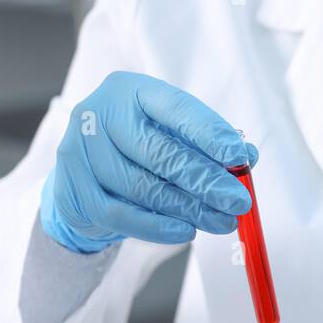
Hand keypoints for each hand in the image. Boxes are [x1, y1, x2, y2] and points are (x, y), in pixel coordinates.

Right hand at [41, 72, 257, 253]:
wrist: (85, 179)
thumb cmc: (137, 152)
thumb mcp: (172, 137)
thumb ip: (207, 144)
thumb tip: (248, 157)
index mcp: (130, 91)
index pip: (175, 109)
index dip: (209, 134)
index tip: (239, 157)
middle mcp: (99, 113)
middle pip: (159, 152)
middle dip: (205, 180)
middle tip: (238, 201)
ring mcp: (80, 150)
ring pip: (142, 187)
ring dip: (188, 208)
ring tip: (221, 221)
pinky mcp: (74, 189)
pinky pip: (122, 215)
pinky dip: (157, 227)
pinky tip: (186, 231)